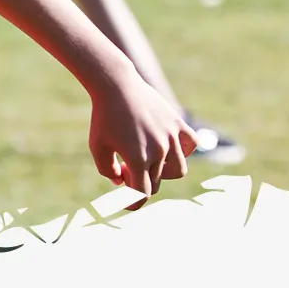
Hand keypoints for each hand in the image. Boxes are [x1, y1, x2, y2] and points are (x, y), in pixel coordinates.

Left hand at [87, 74, 197, 210]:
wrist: (116, 85)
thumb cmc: (103, 117)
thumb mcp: (97, 147)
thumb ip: (107, 171)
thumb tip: (121, 183)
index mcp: (138, 159)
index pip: (143, 193)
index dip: (133, 202)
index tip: (126, 202)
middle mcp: (159, 150)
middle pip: (156, 181)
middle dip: (139, 180)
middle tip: (124, 167)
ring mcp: (172, 137)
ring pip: (177, 170)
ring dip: (162, 172)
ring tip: (145, 159)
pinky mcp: (178, 124)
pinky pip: (191, 145)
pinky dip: (182, 151)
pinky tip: (166, 147)